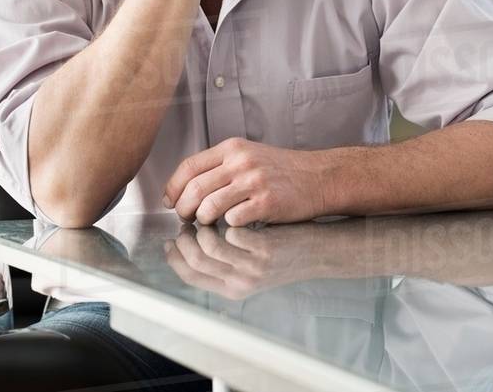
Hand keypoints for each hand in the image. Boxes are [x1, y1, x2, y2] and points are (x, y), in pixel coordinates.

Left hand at [163, 137, 333, 225]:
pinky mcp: (267, 202)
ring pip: (209, 207)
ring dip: (203, 221)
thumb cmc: (282, 171)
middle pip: (194, 189)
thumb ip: (219, 166)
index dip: (173, 188)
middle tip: (186, 219)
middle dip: (184, 209)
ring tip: (209, 225)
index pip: (189, 167)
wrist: (319, 177)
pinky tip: (235, 225)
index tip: (170, 201)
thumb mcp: (249, 156)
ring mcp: (255, 182)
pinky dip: (229, 227)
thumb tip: (183, 188)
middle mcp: (241, 162)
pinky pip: (233, 220)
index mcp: (233, 148)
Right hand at [163, 222, 325, 297]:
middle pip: (195, 261)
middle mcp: (239, 282)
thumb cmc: (285, 253)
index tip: (171, 238)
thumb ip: (226, 261)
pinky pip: (233, 234)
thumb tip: (194, 243)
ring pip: (209, 248)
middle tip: (185, 216)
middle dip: (184, 237)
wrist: (322, 251)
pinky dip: (226, 217)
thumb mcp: (252, 267)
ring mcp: (252, 266)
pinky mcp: (265, 249)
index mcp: (231, 288)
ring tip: (204, 206)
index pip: (190, 276)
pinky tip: (229, 204)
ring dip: (202, 224)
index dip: (175, 257)